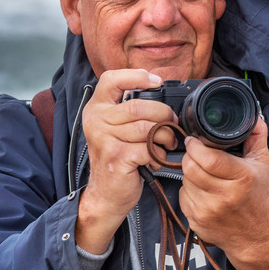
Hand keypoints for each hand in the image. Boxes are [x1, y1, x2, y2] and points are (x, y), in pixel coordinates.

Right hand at [75, 69, 178, 254]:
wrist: (106, 193)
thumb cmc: (118, 157)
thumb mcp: (117, 128)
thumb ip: (130, 109)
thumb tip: (161, 93)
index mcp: (96, 108)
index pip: (111, 79)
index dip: (136, 76)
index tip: (157, 81)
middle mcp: (96, 120)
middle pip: (140, 106)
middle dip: (164, 115)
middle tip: (172, 125)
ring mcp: (104, 139)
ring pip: (148, 128)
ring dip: (165, 137)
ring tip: (164, 145)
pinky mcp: (116, 157)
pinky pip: (148, 148)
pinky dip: (158, 154)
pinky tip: (154, 159)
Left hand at [179, 115, 268, 269]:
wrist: (254, 235)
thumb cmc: (257, 196)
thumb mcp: (262, 164)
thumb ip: (257, 137)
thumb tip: (254, 116)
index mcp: (241, 179)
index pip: (208, 158)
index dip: (196, 146)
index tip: (195, 141)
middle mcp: (224, 196)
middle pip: (190, 168)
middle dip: (190, 157)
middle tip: (196, 154)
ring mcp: (208, 210)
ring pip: (184, 180)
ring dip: (190, 174)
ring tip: (204, 174)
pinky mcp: (196, 221)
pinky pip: (183, 196)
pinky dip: (189, 190)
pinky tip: (202, 191)